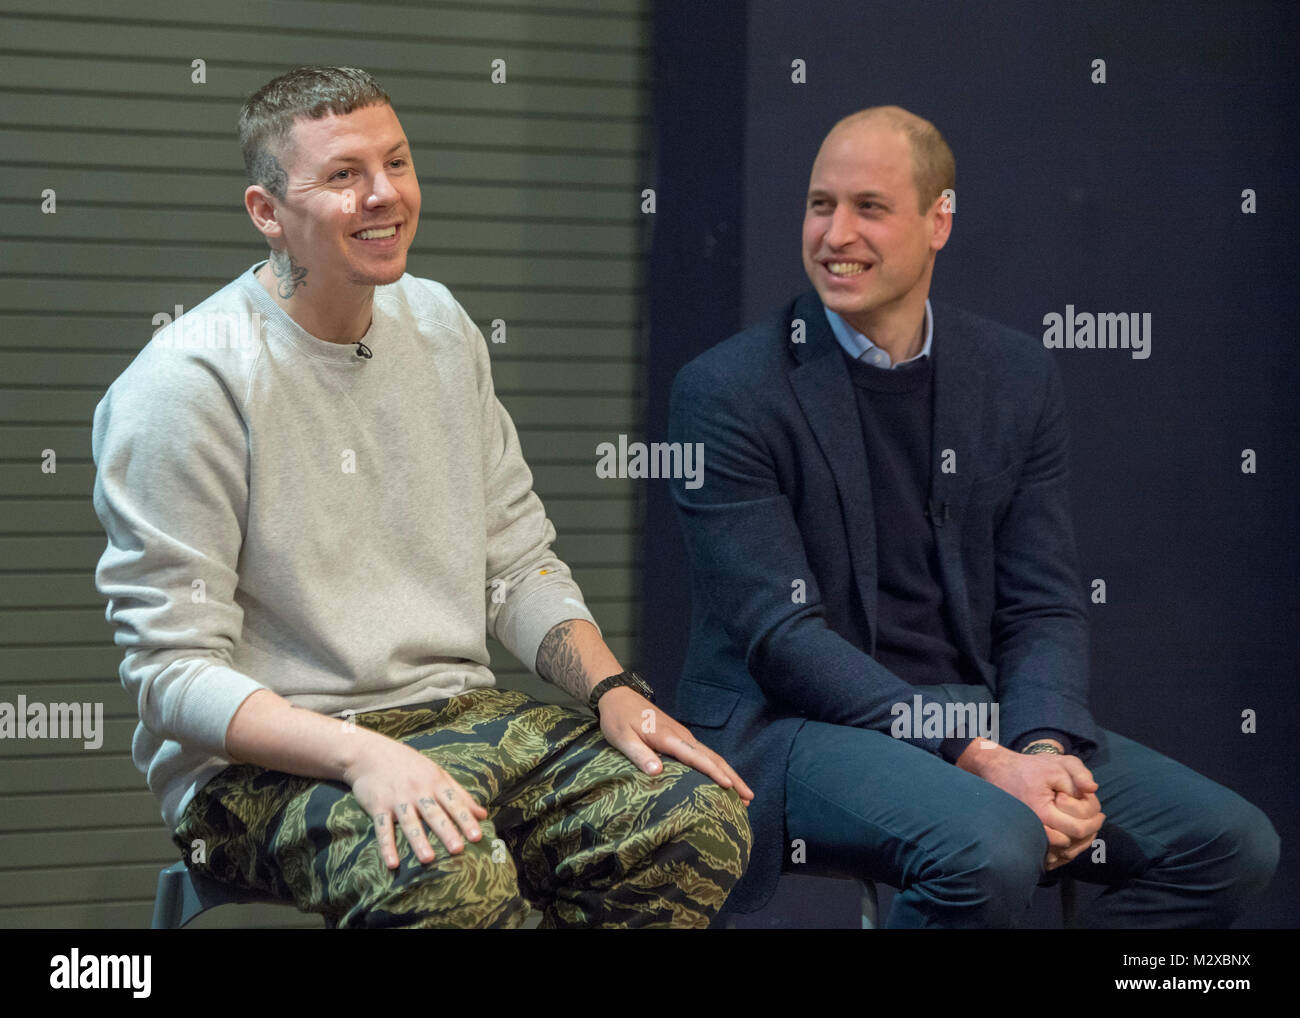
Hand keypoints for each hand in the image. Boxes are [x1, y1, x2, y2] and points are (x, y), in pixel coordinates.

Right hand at [344, 734, 488, 868]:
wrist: (371, 753)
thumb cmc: (409, 765)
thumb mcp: (437, 774)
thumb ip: (460, 794)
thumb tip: (482, 814)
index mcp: (435, 783)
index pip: (453, 804)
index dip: (465, 820)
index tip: (476, 836)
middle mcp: (417, 791)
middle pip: (434, 814)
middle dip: (446, 831)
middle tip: (458, 849)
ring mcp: (397, 799)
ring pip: (409, 822)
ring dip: (418, 840)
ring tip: (428, 858)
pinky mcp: (378, 806)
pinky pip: (383, 829)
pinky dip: (387, 846)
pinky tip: (393, 863)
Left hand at [595, 687, 754, 805]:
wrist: (618, 695)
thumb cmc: (618, 719)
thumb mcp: (622, 738)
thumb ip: (639, 755)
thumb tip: (657, 773)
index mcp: (669, 738)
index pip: (697, 758)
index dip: (714, 773)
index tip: (730, 787)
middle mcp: (681, 736)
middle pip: (713, 757)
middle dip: (733, 777)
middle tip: (749, 798)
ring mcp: (683, 735)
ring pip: (711, 755)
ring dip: (728, 773)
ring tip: (743, 794)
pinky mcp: (679, 736)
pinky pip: (703, 754)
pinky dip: (716, 767)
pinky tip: (720, 778)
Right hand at [957, 742, 1103, 870]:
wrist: (999, 772)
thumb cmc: (1031, 768)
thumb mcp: (1059, 763)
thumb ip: (1079, 773)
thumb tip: (1093, 790)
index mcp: (1042, 812)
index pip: (1078, 828)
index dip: (1093, 820)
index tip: (1098, 810)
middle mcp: (1034, 829)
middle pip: (1072, 844)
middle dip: (1089, 831)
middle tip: (1097, 818)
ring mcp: (1029, 836)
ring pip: (1063, 853)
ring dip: (1079, 842)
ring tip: (1088, 826)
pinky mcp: (1027, 839)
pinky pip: (1052, 856)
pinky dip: (1066, 848)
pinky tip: (1074, 835)